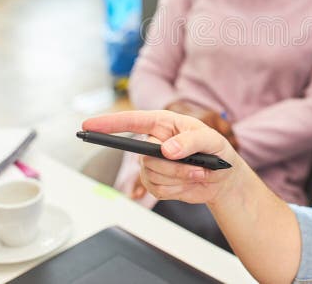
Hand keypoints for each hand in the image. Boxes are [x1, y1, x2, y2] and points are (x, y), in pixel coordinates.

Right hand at [82, 110, 240, 204]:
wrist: (224, 178)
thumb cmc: (217, 150)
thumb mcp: (211, 140)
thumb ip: (190, 141)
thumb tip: (166, 149)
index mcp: (163, 123)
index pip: (131, 121)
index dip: (108, 123)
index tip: (88, 126)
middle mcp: (154, 142)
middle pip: (144, 155)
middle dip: (172, 166)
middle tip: (198, 168)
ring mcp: (152, 164)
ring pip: (151, 174)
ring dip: (178, 178)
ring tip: (198, 173)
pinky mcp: (156, 183)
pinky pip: (157, 190)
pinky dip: (177, 189)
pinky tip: (189, 183)